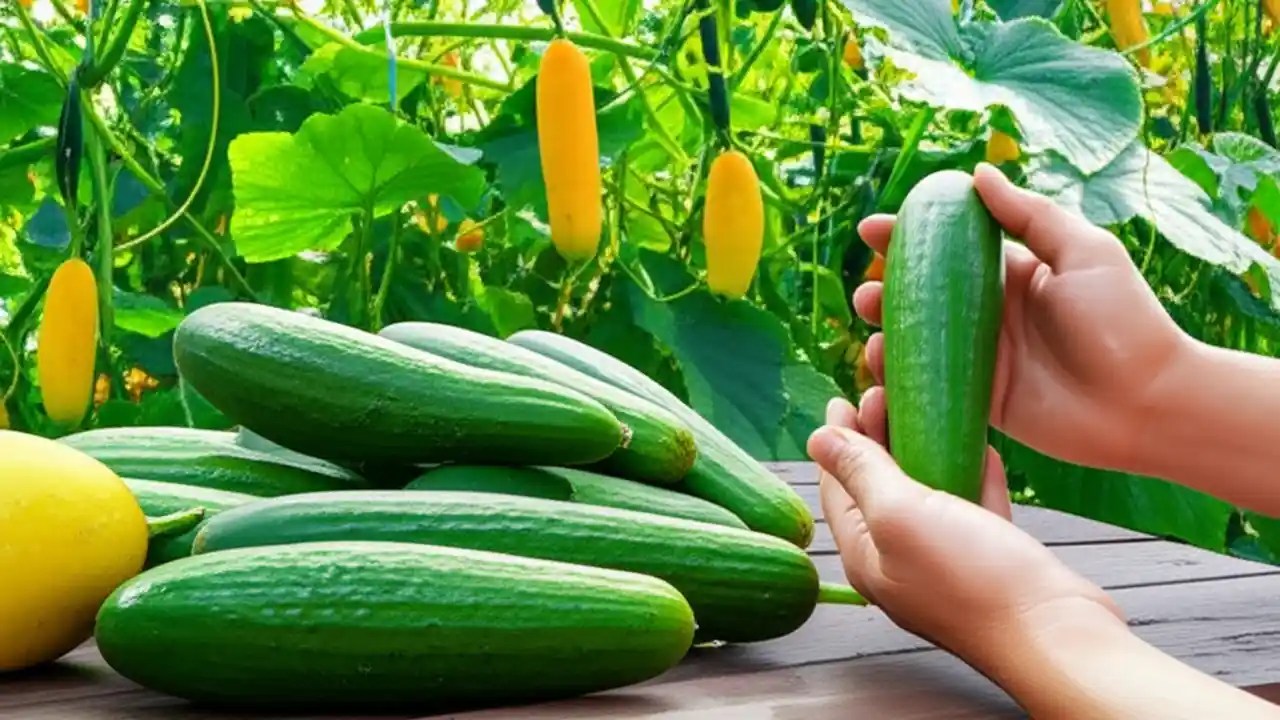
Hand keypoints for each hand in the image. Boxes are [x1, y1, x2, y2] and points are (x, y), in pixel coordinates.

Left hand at [809, 392, 1122, 670]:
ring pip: (925, 495)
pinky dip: (971, 475)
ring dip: (922, 451)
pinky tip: (979, 445)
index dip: (838, 441)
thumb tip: (817, 438)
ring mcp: (947, 562)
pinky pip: (973, 507)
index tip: (843, 398)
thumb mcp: (900, 514)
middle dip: (875, 438)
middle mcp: (899, 561)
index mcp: (865, 555)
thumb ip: (860, 473)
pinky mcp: (991, 559)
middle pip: (877, 488)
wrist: (1056, 633)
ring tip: (925, 409)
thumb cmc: (971, 577)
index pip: (836, 488)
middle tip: (882, 392)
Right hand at [854, 163, 1189, 469]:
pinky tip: (881, 368)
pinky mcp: (981, 400)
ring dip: (886, 333)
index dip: (907, 237)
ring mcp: (985, 359)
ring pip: (919, 342)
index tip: (871, 230)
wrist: (1146, 403)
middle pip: (924, 297)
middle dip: (886, 290)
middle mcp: (994, 314)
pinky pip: (930, 386)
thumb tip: (979, 174)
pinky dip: (899, 378)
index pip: (951, 249)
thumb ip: (1029, 215)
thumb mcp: (1083, 252)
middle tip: (868, 291)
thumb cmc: (1124, 322)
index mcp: (1015, 274)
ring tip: (872, 329)